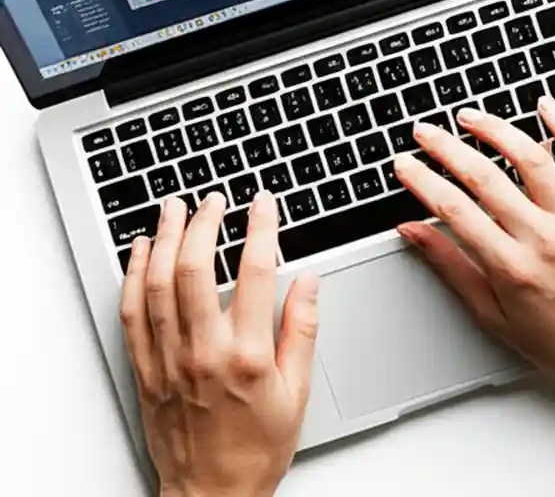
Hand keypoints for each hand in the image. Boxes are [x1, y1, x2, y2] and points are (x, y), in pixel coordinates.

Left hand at [119, 192, 318, 496]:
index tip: (263, 204)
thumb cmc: (258, 448)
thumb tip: (309, 282)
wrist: (213, 491)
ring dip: (165, 238)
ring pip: (157, 283)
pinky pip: (132, 312)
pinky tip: (142, 252)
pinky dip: (133, 275)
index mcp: (248, 355)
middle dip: (204, 223)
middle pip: (194, 268)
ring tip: (174, 209)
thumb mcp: (299, 390)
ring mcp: (169, 359)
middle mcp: (204, 352)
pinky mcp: (146, 369)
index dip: (260, 228)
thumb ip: (303, 330)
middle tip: (214, 199)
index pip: (255, 272)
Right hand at [394, 98, 554, 394]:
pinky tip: (546, 107)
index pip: (454, 209)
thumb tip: (414, 233)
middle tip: (425, 132)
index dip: (422, 181)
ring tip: (471, 118)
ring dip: (496, 130)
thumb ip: (451, 268)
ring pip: (531, 158)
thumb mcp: (493, 316)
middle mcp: (543, 238)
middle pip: (484, 176)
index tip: (405, 164)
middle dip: (446, 148)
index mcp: (511, 268)